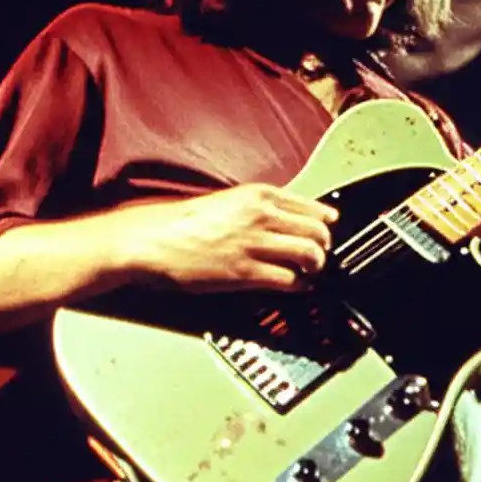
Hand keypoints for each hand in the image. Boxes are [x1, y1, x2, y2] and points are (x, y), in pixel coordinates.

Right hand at [118, 184, 338, 293]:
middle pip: (318, 231)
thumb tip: (282, 220)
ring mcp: (254, 244)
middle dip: (324, 247)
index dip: (326, 222)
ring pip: (309, 254)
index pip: (312, 206)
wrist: (151, 239)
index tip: (329, 230)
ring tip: (310, 273)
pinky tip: (296, 287)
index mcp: (258, 194)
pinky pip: (288, 279)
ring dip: (315, 267)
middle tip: (321, 256)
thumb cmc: (179, 222)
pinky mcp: (245, 271)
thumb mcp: (225, 201)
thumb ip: (256, 207)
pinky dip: (298, 286)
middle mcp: (261, 215)